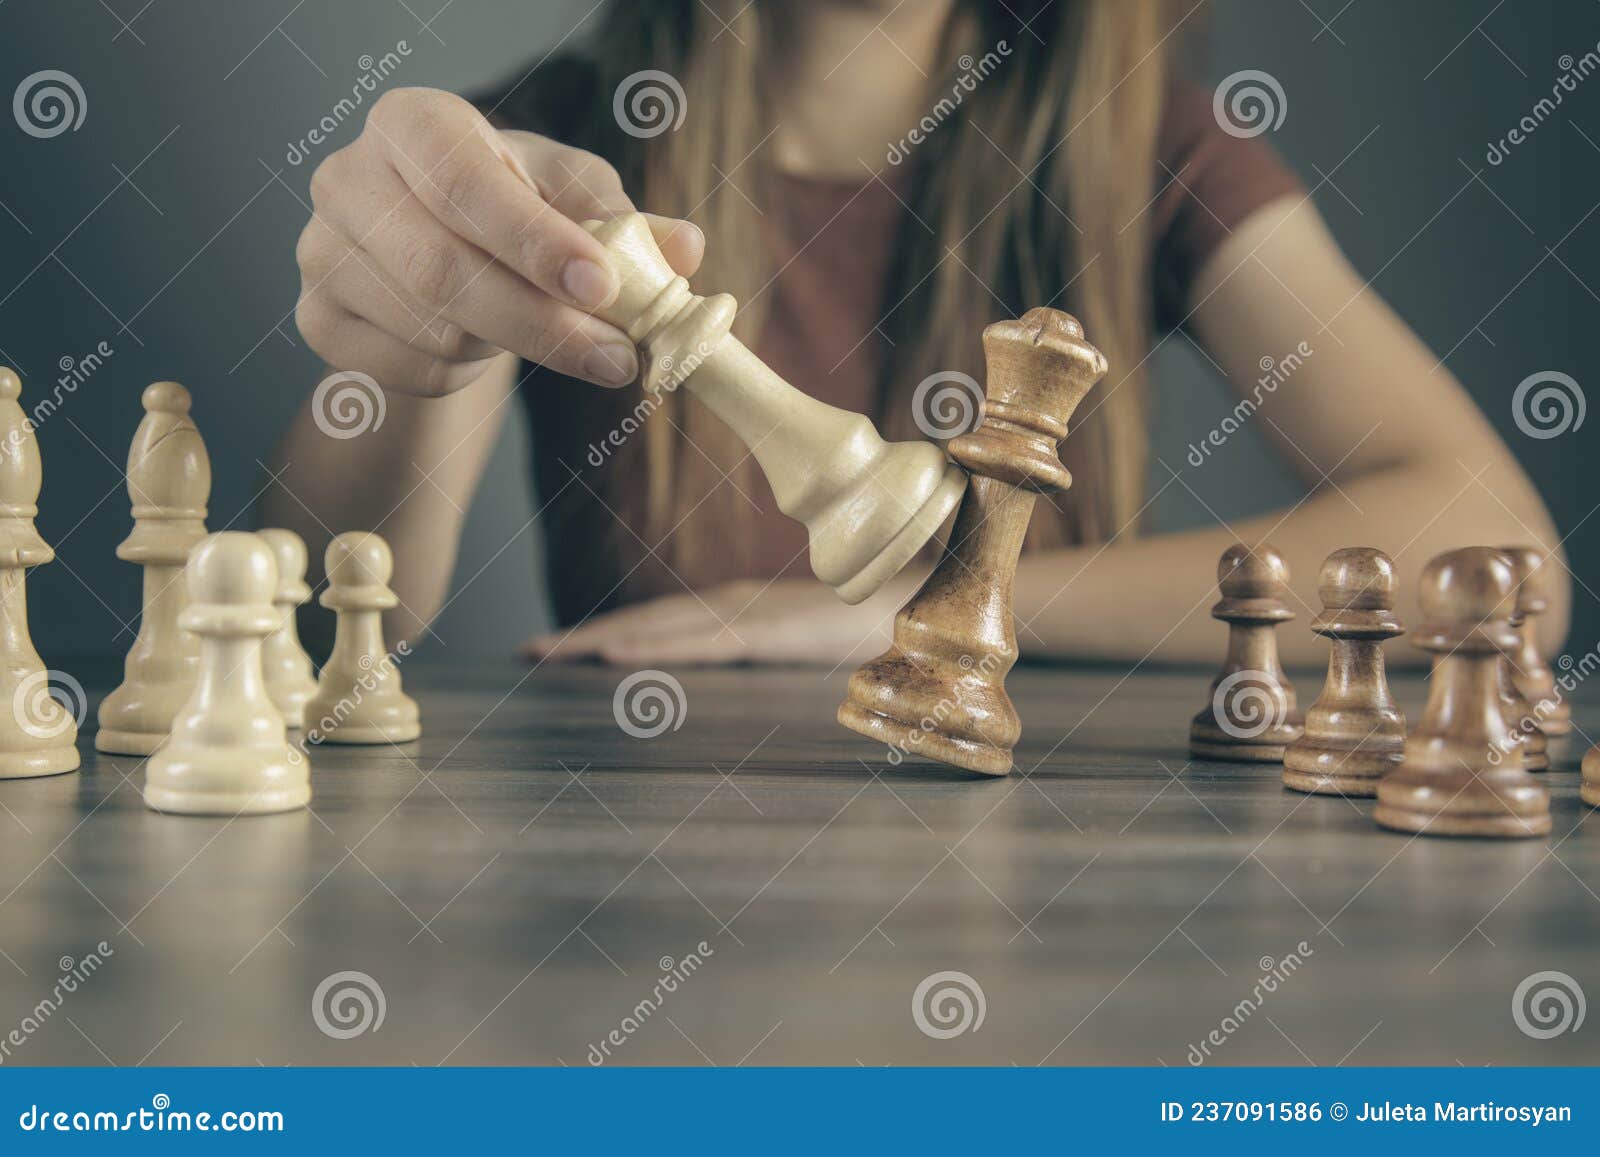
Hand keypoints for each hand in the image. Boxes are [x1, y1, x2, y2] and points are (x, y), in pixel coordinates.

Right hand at [294, 87, 702, 395]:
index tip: (602, 286)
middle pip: (444, 270)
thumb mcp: (575, 200)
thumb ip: (625, 223)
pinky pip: (410, 369)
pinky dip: (466, 373)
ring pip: (432, 328)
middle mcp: (347, 177)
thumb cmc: (516, 211)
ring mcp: (320, 251)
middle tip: (620, 360)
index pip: (463, 180)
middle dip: (544, 324)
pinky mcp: (316, 319)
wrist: (443, 260)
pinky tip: (482, 344)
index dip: (534, 239)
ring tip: (548, 332)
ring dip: (512, 349)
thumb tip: (683, 250)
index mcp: (412, 123)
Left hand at [521, 578, 917, 666]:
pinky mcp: (775, 629)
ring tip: (546, 653)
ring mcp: (754, 614)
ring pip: (662, 630)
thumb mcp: (818, 637)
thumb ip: (783, 641)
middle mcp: (738, 605)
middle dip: (582, 638)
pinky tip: (614, 658)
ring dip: (601, 641)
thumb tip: (760, 653)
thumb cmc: (885, 616)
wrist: (938, 594)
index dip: (606, 631)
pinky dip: (656, 649)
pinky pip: (703, 643)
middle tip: (522, 651)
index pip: (661, 622)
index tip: (555, 645)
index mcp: (744, 608)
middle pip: (646, 623)